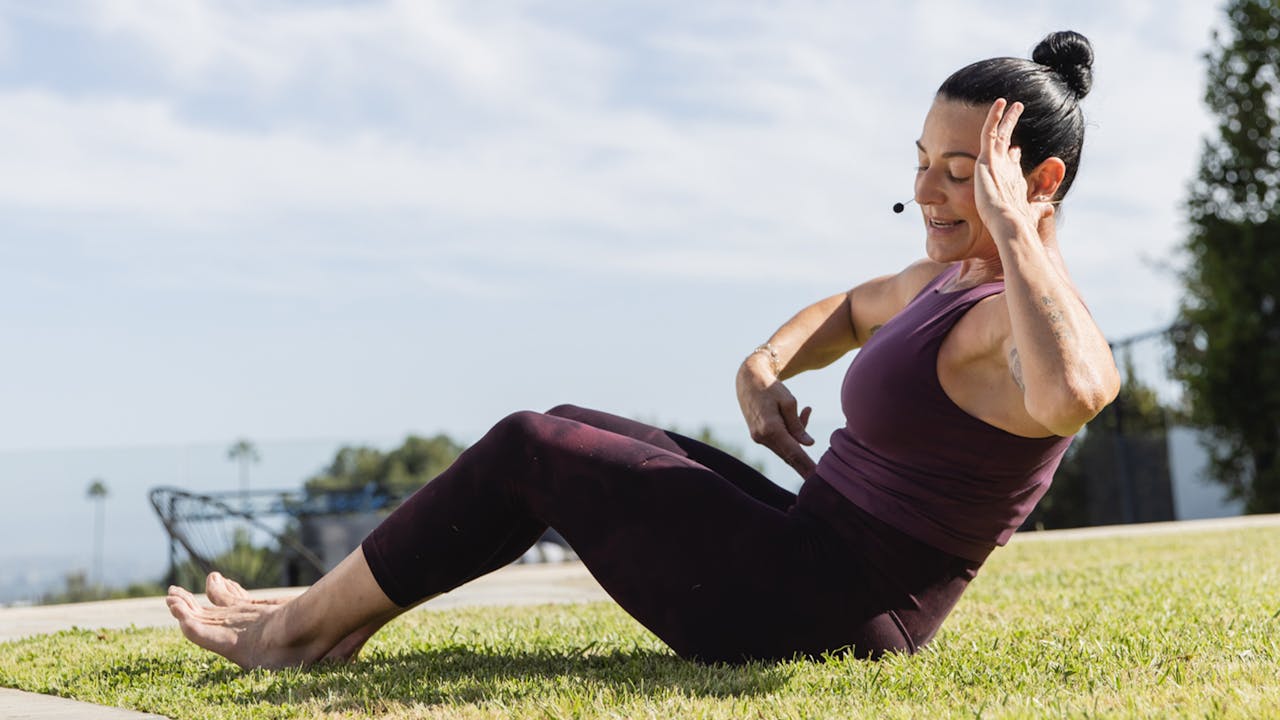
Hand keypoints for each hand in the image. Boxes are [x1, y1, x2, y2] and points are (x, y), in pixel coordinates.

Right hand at [736, 356, 815, 477]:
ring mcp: (759, 438)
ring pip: (785, 447)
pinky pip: (780, 440)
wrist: (748, 379)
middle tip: (817, 479)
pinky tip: (803, 412)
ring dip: (798, 438)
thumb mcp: (788, 401)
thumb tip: (808, 444)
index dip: (806, 466)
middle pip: (788, 455)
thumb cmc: (770, 387)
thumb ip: (797, 424)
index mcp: (770, 428)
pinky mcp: (759, 435)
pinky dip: (791, 434)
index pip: (793, 452)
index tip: (816, 478)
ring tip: (806, 411)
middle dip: (804, 465)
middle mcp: (762, 437)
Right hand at [974, 99, 1053, 236]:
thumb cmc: (1019, 220)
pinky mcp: (985, 158)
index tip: (1017, 147)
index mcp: (1007, 180)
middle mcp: (997, 169)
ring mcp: (990, 163)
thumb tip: (1049, 208)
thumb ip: (1040, 208)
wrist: (1006, 222)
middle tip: (1016, 110)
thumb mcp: (1033, 211)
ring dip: (1003, 117)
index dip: (1013, 153)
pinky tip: (1001, 103)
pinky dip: (993, 117)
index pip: (1009, 161)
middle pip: (1003, 142)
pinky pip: (989, 132)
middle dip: (1009, 126)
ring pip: (996, 134)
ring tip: (1008, 102)